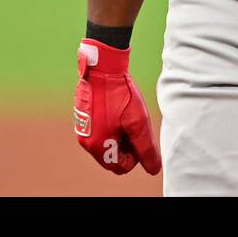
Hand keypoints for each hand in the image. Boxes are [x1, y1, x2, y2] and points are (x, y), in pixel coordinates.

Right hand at [73, 39, 160, 175]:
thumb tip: (154, 168)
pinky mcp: (84, 117)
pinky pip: (100, 131)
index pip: (120, 166)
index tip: (140, 137)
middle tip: (136, 126)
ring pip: (107, 143)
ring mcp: (83, 129)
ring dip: (121, 136)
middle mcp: (86, 141)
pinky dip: (112, 127)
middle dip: (127, 146)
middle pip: (113, 156)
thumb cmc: (120, 94)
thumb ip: (146, 148)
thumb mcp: (138, 123)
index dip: (135, 156)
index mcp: (97, 146)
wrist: (103, 67)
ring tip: (129, 117)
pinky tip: (120, 111)